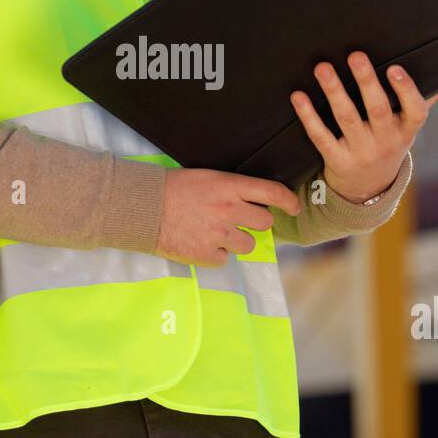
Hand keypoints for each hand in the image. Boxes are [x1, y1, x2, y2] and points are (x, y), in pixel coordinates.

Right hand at [155, 167, 300, 267]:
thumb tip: (252, 202)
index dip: (288, 201)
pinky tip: (200, 242)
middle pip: (264, 222)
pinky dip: (215, 254)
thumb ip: (232, 190)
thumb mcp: (207, 177)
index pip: (272, 192)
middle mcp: (229, 210)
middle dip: (254, 222)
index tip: (294, 206)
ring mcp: (219, 234)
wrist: (143, 207)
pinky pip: (224, 259)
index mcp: (229, 186)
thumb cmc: (172, 188)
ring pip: (248, 245)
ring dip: (237, 241)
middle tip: (237, 219)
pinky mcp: (206, 254)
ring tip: (215, 232)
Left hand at [289, 52, 437, 203]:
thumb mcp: (409, 127)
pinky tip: (299, 96)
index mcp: (406, 130)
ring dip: (335, 91)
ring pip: (347, 119)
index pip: (415, 111)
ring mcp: (361, 152)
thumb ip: (426, 96)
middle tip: (355, 55)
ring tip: (323, 68)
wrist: (368, 190)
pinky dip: (308, 116)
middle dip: (367, 82)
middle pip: (377, 109)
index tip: (395, 68)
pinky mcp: (337, 160)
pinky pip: (321, 136)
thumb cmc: (390, 143)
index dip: (406, 90)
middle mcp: (386, 142)